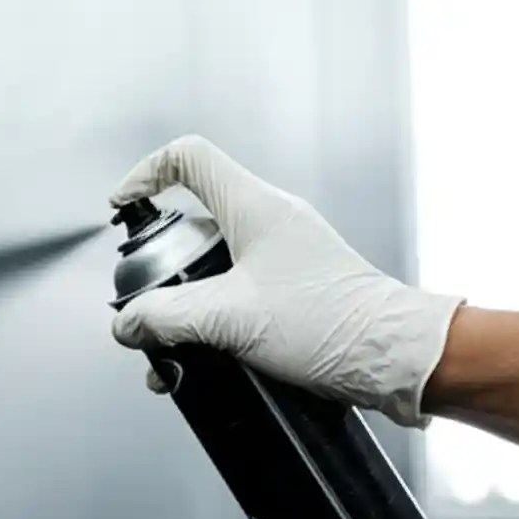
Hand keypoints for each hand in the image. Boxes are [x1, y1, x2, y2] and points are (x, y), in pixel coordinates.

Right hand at [110, 135, 463, 425]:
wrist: (395, 358)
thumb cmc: (331, 325)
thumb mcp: (231, 319)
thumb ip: (168, 317)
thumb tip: (128, 323)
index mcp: (254, 207)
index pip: (188, 158)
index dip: (146, 174)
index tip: (124, 209)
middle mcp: (269, 222)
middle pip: (192, 221)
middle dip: (160, 266)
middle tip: (146, 300)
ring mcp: (283, 255)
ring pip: (211, 266)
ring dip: (183, 305)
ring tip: (172, 350)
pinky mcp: (292, 290)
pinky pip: (236, 293)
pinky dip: (211, 320)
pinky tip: (204, 361)